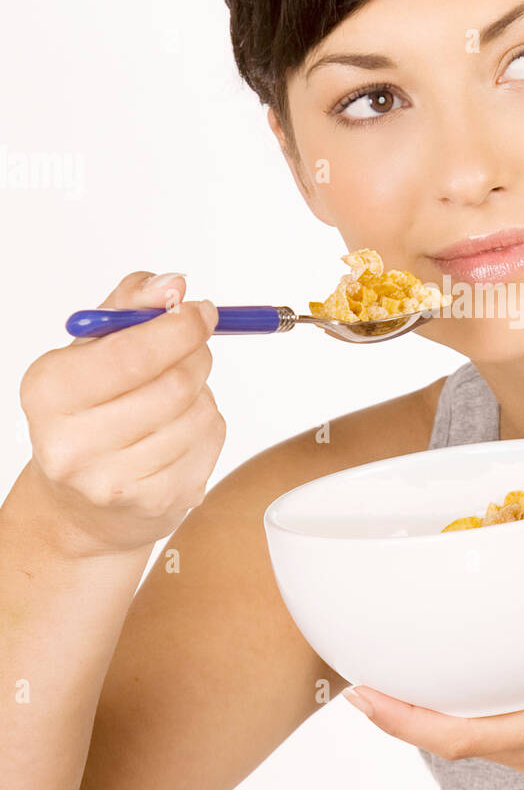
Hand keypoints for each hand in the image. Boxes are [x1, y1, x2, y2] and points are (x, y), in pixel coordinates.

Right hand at [20, 271, 224, 558]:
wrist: (82, 503)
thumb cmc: (90, 408)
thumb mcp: (93, 348)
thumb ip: (131, 305)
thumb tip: (174, 285)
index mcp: (48, 392)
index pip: (132, 354)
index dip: (180, 327)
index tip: (201, 311)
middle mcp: (72, 445)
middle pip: (174, 384)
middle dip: (197, 354)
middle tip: (195, 347)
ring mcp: (114, 483)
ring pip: (199, 412)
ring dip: (201, 392)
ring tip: (175, 396)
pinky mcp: (158, 504)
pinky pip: (210, 442)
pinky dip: (207, 425)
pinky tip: (178, 431)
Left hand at [343, 522, 523, 789]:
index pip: (451, 734)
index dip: (397, 716)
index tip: (354, 693)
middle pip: (450, 738)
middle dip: (406, 709)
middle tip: (370, 674)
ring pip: (481, 742)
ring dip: (443, 715)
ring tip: (423, 677)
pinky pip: (512, 744)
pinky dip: (488, 719)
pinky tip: (503, 693)